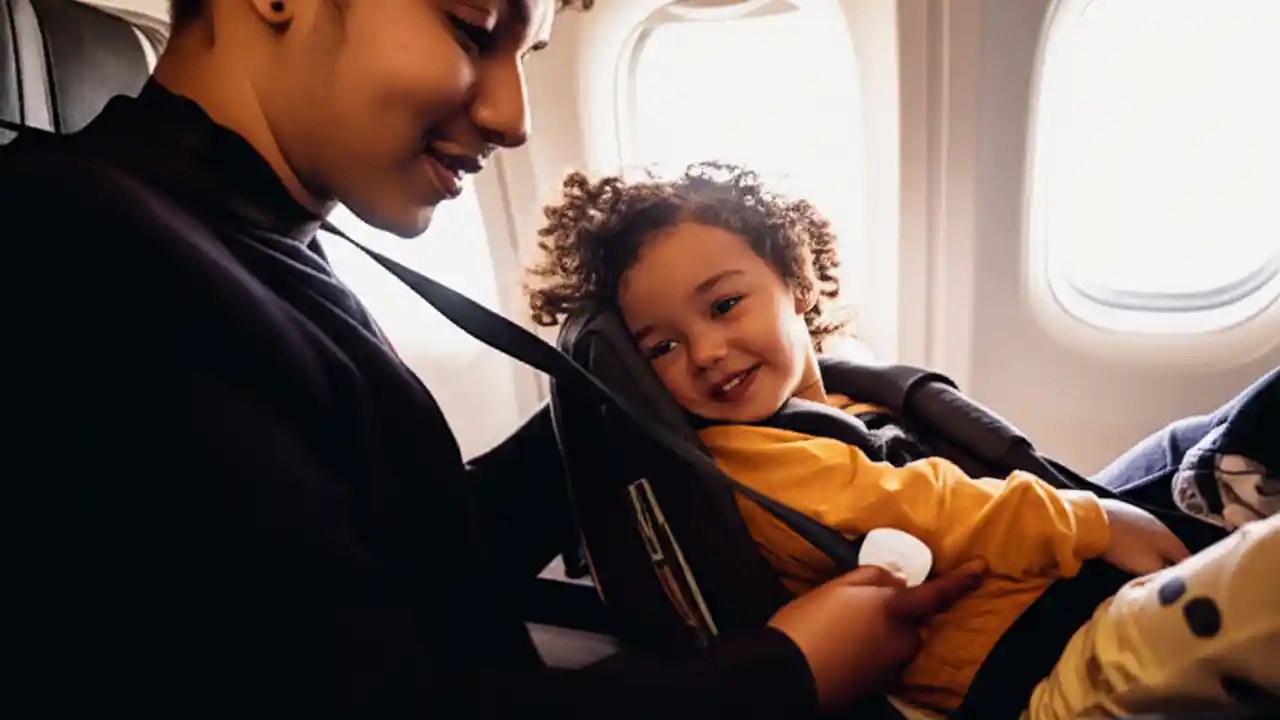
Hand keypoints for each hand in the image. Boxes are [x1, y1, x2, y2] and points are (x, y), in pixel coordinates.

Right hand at [767, 560, 984, 710]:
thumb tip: (893, 581)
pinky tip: (837, 649)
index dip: (961, 579)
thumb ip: (871, 579)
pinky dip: (866, 652)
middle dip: (893, 614)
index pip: (936, 593)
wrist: (786, 675)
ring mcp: (890, 667)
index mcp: (894, 611)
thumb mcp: (836, 588)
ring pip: (894, 641)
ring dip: (877, 634)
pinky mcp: (876, 686)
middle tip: (852, 609)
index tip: (982, 567)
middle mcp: (901, 641)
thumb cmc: (808, 623)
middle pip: (910, 622)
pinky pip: (879, 660)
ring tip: (837, 630)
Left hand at [1099, 498, 1189, 575]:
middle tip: (1162, 573)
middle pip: (1168, 544)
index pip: (1184, 556)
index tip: (1182, 582)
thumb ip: (1164, 573)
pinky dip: (1136, 538)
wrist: (1093, 519)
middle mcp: (1159, 523)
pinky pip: (1135, 529)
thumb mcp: (1149, 566)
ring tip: (1146, 560)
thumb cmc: (1125, 547)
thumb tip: (1174, 577)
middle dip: (1167, 558)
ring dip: (1151, 547)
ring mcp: (1140, 514)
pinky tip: (1129, 543)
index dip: (1184, 570)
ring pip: (1152, 535)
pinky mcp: (1122, 511)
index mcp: (1169, 537)